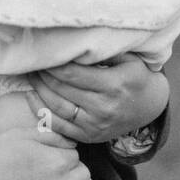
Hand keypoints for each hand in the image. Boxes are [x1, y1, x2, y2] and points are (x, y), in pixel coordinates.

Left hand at [28, 57, 168, 143]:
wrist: (150, 108)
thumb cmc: (136, 77)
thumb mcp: (129, 58)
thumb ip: (103, 51)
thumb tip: (72, 42)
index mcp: (114, 85)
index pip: (73, 73)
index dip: (53, 63)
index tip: (43, 52)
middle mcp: (104, 107)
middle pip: (62, 88)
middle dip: (43, 73)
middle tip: (31, 61)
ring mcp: (95, 125)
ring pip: (56, 107)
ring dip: (38, 90)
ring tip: (30, 75)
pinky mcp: (88, 136)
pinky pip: (58, 125)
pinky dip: (40, 111)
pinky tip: (31, 96)